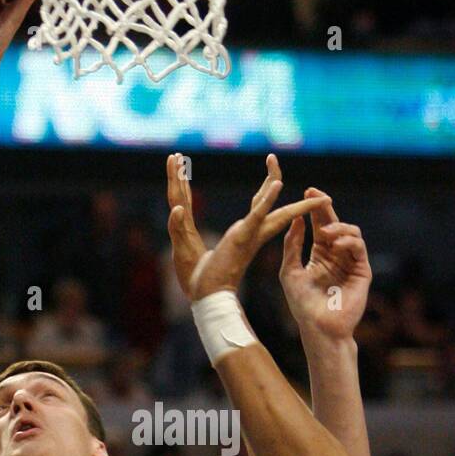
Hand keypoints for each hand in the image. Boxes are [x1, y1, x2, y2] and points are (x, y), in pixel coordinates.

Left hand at [166, 153, 325, 301]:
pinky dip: (267, 199)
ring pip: (262, 202)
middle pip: (263, 201)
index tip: (271, 178)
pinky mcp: (242, 236)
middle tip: (273, 157)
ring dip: (269, 180)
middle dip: (271, 179)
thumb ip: (181, 225)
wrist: (207, 298)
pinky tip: (276, 185)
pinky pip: (257, 214)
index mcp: (238, 234)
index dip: (264, 192)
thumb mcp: (185, 245)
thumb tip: (178, 207)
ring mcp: (245, 232)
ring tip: (273, 159)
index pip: (254, 207)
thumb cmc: (199, 280)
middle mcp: (245, 230)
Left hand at [280, 190, 371, 339]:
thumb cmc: (302, 305)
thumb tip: (294, 219)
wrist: (318, 328)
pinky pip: (359, 248)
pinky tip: (336, 242)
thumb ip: (292, 246)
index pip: (319, 225)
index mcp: (320, 254)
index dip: (313, 209)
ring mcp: (351, 262)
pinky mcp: (362, 271)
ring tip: (324, 231)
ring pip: (351, 232)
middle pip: (335, 224)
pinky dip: (348, 241)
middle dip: (326, 208)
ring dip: (338, 227)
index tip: (305, 193)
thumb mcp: (290, 271)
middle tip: (316, 195)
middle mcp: (337, 255)